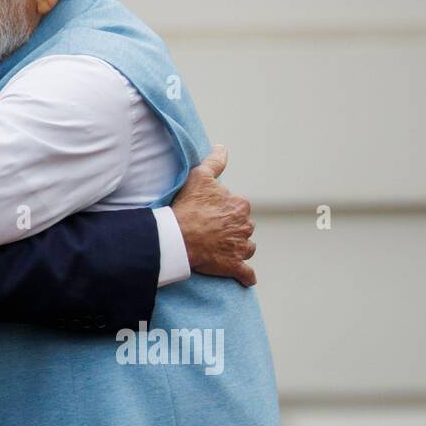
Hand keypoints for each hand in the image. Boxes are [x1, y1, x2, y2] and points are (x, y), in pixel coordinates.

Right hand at [171, 145, 256, 286]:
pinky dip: (246, 275)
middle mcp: (245, 226)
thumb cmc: (188, 207)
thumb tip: (222, 148)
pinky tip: (245, 277)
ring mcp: (241, 247)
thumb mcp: (200, 177)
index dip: (224, 210)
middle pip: (243, 227)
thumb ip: (215, 162)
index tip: (209, 213)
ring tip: (219, 249)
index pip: (238, 207)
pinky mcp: (235, 266)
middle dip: (232, 229)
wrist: (178, 237)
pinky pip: (247, 273)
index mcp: (240, 205)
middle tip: (211, 230)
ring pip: (246, 247)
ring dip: (237, 248)